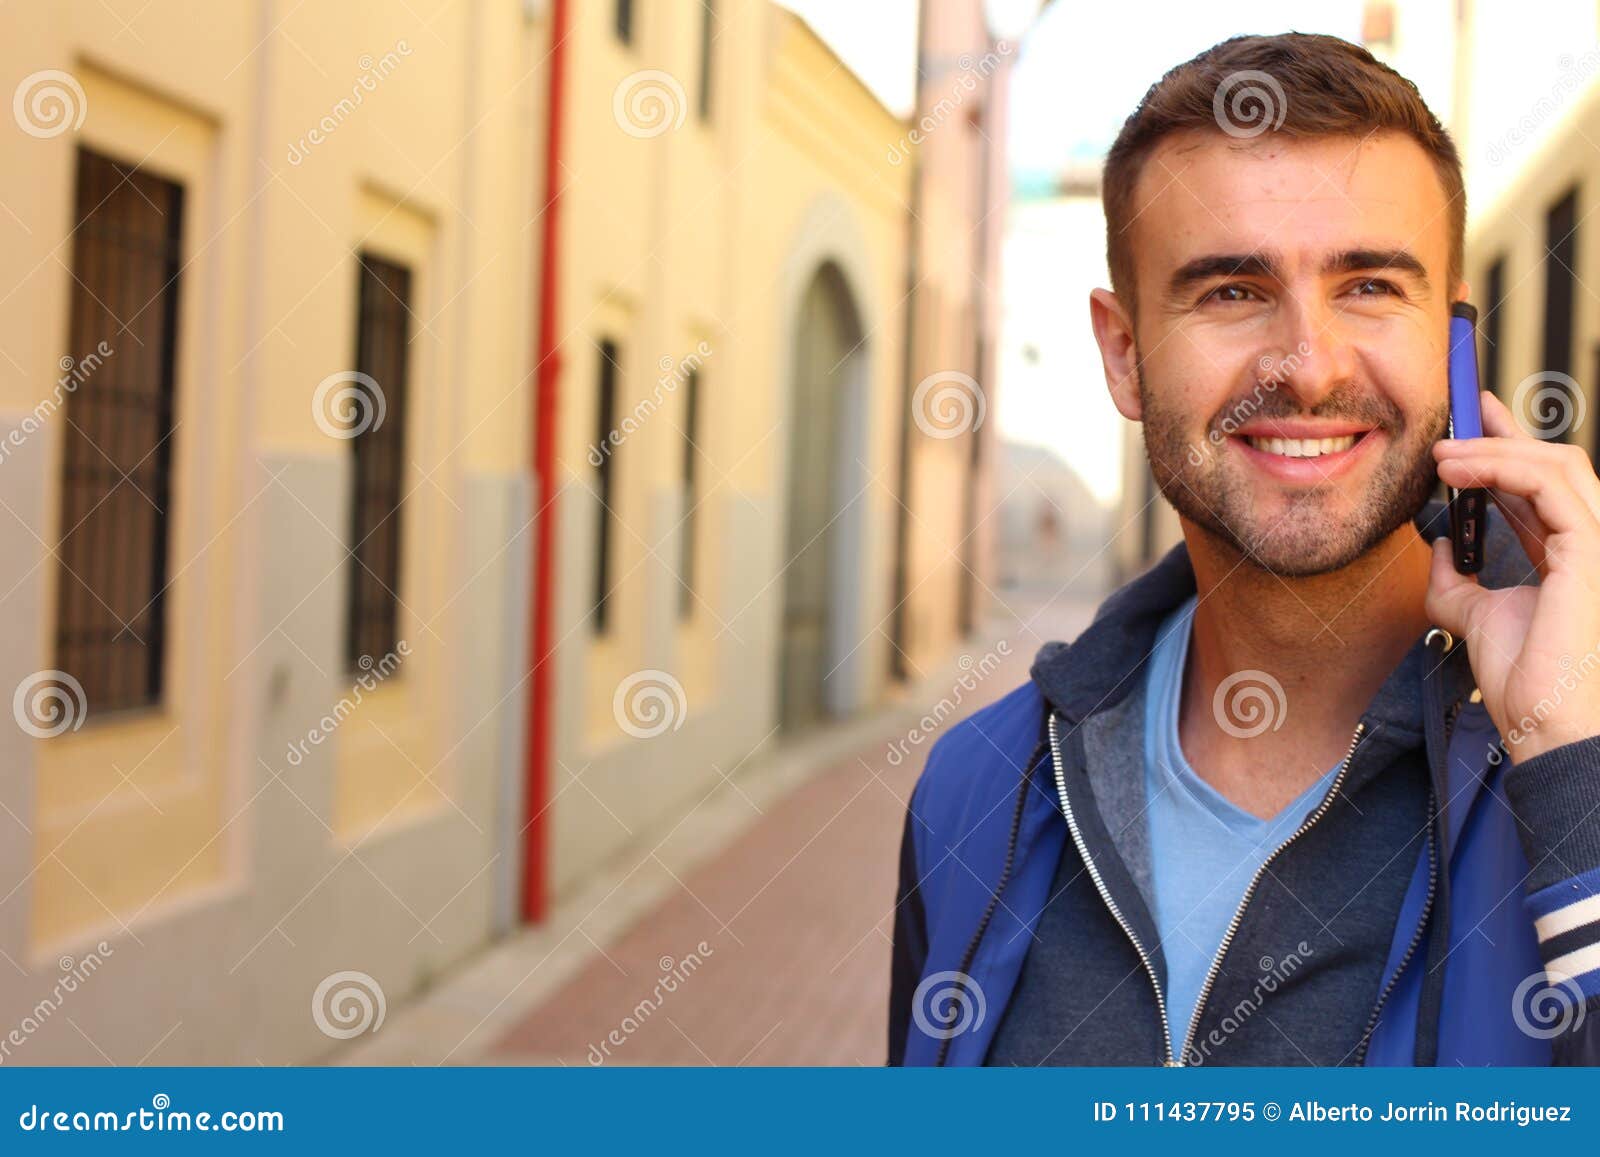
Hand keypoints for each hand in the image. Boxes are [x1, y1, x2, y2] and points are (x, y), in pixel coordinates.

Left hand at [1426, 390, 1599, 762]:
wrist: (1545, 722)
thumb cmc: (1524, 679)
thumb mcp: (1474, 617)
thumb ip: (1455, 582)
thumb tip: (1437, 548)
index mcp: (1569, 554)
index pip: (1539, 487)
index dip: (1505, 450)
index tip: (1465, 428)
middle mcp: (1588, 543)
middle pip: (1555, 465)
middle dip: (1504, 432)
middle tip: (1457, 415)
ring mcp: (1597, 545)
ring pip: (1557, 467)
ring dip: (1494, 449)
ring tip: (1442, 454)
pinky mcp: (1592, 551)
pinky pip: (1550, 488)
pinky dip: (1502, 468)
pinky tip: (1458, 472)